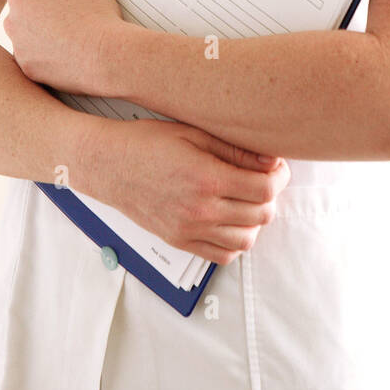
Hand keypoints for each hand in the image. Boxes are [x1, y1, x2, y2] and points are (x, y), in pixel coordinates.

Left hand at [4, 0, 123, 93]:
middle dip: (53, 5)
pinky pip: (41, 55)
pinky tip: (73, 51)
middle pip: (35, 5)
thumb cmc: (94, 13)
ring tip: (77, 33)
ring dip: (52, 28)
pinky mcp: (30, 72)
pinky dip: (53, 52)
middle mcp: (11, 24)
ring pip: (37, 31)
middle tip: (79, 11)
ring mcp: (20, 51)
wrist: (106, 57)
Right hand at [105, 118, 290, 264]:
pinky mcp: (180, 241)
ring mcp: (189, 230)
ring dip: (256, 221)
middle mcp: (200, 210)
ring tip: (248, 201)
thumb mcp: (193, 133)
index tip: (277, 168)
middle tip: (264, 179)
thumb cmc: (147, 143)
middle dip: (271, 196)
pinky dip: (235, 243)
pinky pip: (221, 255)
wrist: (109, 165)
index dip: (280, 177)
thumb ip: (234, 149)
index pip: (264, 189)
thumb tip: (270, 160)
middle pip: (261, 215)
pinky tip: (232, 222)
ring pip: (246, 240)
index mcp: (207, 178)